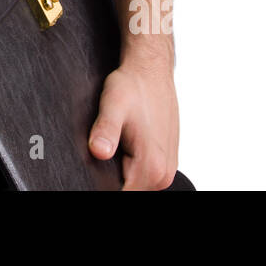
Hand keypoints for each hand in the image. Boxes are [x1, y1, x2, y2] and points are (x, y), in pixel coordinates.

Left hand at [88, 59, 180, 190]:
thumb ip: (106, 130)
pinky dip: (131, 164)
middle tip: (105, 145)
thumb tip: (99, 151)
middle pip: (128, 190)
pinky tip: (124, 143)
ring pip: (135, 184)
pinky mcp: (165, 161)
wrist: (151, 70)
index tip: (99, 160)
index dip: (102, 185)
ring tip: (116, 141)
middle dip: (111, 176)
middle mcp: (164, 173)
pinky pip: (143, 174)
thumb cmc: (133, 85)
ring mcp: (167, 169)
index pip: (120, 194)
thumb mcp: (113, 105)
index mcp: (152, 166)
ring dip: (121, 169)